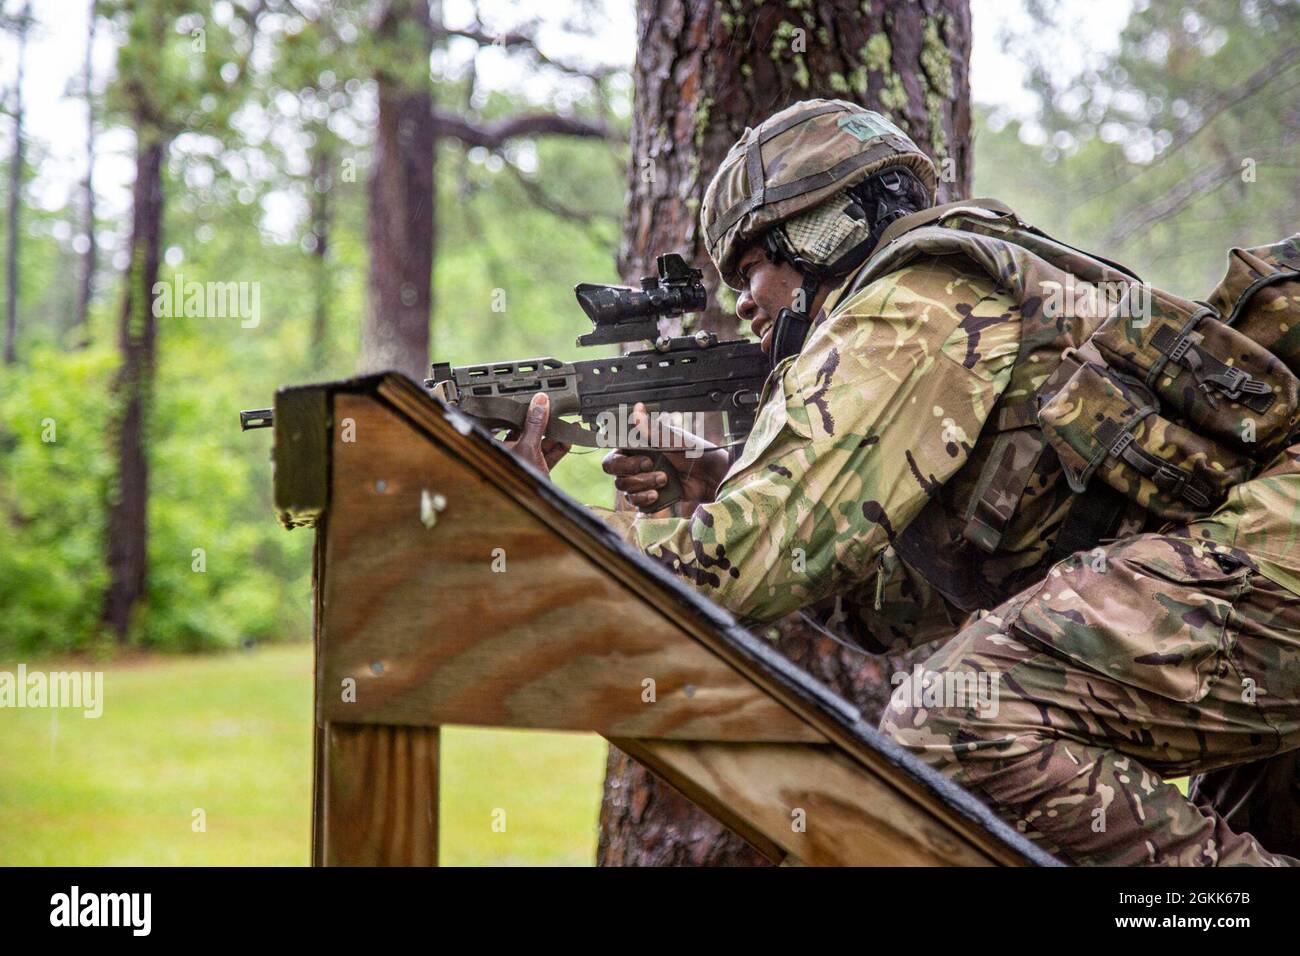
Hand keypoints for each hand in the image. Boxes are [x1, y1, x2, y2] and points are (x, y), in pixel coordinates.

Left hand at [502, 393, 570, 475]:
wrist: (537, 510)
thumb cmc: (521, 481)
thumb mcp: (529, 447)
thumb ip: (535, 424)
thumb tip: (540, 401)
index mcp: (497, 446)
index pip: (507, 421)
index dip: (520, 410)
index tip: (533, 400)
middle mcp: (508, 453)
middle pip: (526, 432)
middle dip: (542, 423)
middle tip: (553, 411)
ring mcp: (523, 462)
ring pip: (539, 443)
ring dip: (553, 435)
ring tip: (567, 424)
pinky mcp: (536, 471)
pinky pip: (547, 455)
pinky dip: (558, 447)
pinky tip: (568, 439)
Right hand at [601, 402, 729, 510]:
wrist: (710, 475)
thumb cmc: (692, 451)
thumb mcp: (671, 438)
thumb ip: (651, 428)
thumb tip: (638, 408)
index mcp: (636, 449)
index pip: (613, 457)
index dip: (623, 462)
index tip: (646, 459)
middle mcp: (636, 466)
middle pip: (617, 476)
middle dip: (635, 475)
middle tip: (655, 470)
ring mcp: (642, 482)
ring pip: (626, 490)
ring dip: (643, 486)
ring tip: (664, 480)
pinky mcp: (650, 497)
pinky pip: (636, 503)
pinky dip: (644, 500)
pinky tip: (657, 495)